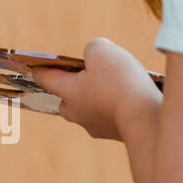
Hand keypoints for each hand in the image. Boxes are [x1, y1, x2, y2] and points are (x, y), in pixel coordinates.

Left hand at [32, 38, 161, 140]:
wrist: (145, 118)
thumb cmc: (120, 82)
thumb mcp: (102, 50)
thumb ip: (93, 48)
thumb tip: (95, 56)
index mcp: (68, 92)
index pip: (46, 78)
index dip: (42, 68)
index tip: (37, 65)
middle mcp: (77, 112)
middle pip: (67, 99)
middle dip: (75, 88)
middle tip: (91, 75)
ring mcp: (97, 126)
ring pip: (91, 109)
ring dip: (99, 98)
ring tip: (120, 87)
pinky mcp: (116, 134)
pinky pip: (113, 117)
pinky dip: (119, 108)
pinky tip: (134, 99)